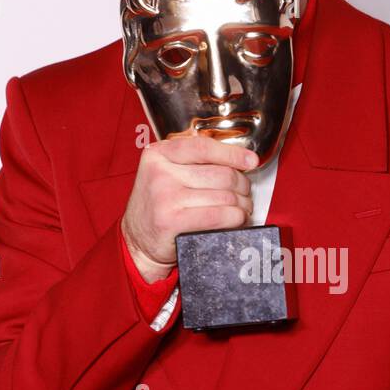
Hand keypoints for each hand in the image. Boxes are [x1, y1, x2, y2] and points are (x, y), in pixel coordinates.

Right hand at [121, 134, 258, 283]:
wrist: (138, 242)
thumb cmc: (159, 207)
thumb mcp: (165, 174)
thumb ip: (192, 162)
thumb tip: (238, 160)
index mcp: (158, 154)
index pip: (204, 147)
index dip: (232, 153)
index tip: (251, 161)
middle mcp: (160, 172)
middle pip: (222, 173)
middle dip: (242, 186)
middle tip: (244, 196)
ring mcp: (165, 197)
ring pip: (225, 196)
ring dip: (241, 206)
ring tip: (241, 210)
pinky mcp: (172, 221)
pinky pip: (219, 215)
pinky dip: (235, 218)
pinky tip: (235, 220)